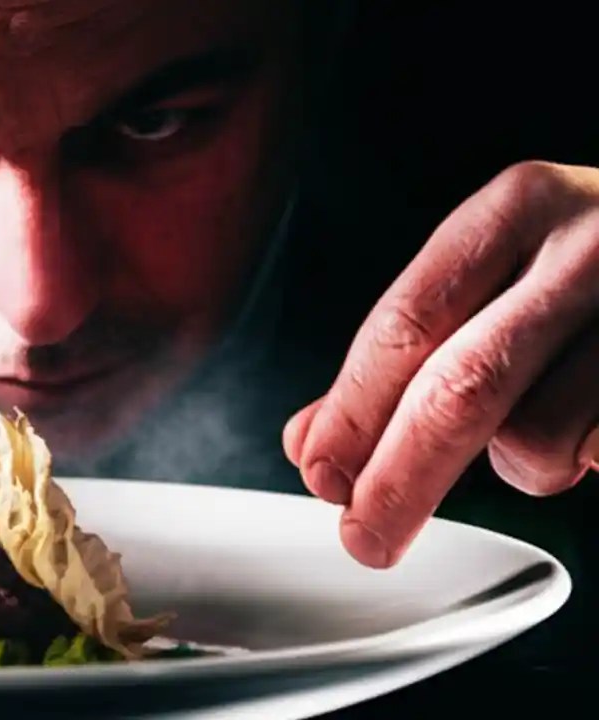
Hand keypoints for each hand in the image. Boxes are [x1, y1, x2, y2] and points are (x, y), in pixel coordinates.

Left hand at [283, 161, 597, 568]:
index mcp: (519, 208)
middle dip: (399, 477)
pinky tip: (592, 426)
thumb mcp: (502, 274)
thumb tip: (313, 442)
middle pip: (461, 387)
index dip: (354, 410)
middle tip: (364, 535)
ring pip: (543, 437)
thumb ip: (409, 351)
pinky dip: (585, 460)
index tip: (321, 471)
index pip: (406, 324)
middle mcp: (591, 245)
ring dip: (521, 465)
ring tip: (543, 428)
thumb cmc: (595, 269)